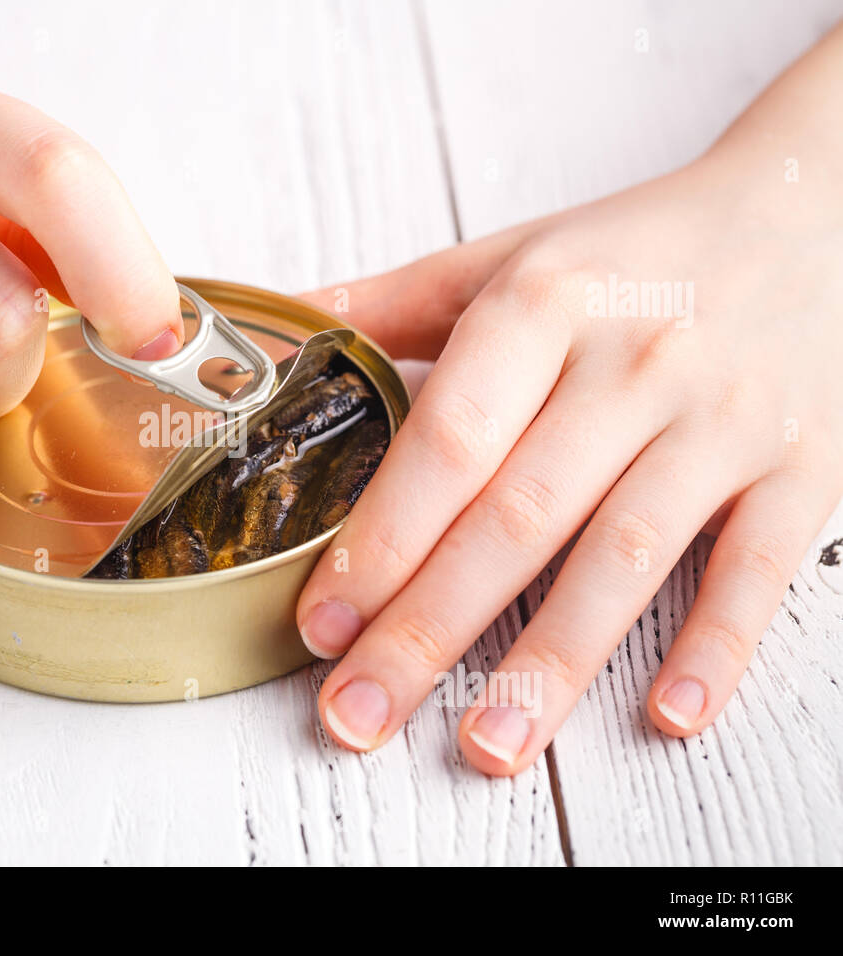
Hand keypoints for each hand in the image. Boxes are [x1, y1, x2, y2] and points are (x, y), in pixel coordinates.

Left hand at [295, 25, 842, 772]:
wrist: (815, 210)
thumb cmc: (638, 251)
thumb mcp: (514, 255)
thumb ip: (396, 301)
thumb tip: (283, 334)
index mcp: (543, 303)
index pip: (449, 440)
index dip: (382, 539)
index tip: (323, 623)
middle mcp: (632, 362)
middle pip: (516, 518)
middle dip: (428, 628)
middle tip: (359, 713)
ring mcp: (723, 418)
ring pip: (624, 557)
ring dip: (549, 662)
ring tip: (483, 746)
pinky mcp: (802, 465)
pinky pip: (757, 566)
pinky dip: (716, 644)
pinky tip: (666, 716)